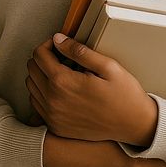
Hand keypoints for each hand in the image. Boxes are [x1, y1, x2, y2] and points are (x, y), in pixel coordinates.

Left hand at [26, 34, 157, 146]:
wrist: (134, 125)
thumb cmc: (124, 95)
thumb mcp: (108, 66)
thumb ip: (79, 51)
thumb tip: (58, 39)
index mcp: (63, 82)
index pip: (39, 55)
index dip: (49, 44)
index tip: (60, 45)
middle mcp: (53, 101)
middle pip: (31, 69)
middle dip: (43, 58)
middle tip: (62, 57)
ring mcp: (53, 116)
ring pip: (31, 87)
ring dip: (42, 76)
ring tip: (62, 74)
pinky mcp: (56, 127)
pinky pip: (37, 105)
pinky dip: (43, 94)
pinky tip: (61, 91)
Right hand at [42, 134, 165, 166]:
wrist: (54, 152)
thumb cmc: (78, 135)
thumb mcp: (104, 126)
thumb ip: (124, 125)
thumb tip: (141, 121)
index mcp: (126, 162)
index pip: (158, 161)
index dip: (165, 150)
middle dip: (159, 160)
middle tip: (164, 145)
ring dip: (146, 166)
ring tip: (150, 151)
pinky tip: (129, 158)